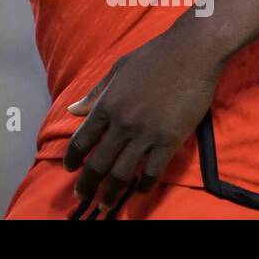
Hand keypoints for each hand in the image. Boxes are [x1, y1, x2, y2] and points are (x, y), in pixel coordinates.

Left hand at [62, 31, 223, 214]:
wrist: (190, 53)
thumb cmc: (153, 56)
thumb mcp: (117, 70)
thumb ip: (96, 94)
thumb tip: (72, 110)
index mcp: (107, 104)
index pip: (82, 140)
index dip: (73, 158)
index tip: (69, 169)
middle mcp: (122, 123)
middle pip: (99, 162)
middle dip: (88, 183)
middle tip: (82, 197)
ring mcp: (145, 134)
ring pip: (122, 172)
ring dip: (111, 192)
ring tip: (104, 204)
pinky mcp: (169, 141)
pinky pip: (152, 171)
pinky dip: (143, 186)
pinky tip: (137, 193)